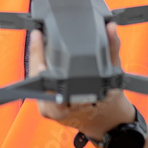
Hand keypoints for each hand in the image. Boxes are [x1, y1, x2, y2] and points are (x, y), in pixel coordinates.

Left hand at [28, 22, 135, 139]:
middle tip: (38, 36)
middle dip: (37, 58)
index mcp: (67, 109)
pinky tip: (40, 50)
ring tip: (38, 39)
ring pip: (35, 81)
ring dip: (36, 60)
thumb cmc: (107, 102)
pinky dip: (39, 66)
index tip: (41, 63)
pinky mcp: (43, 100)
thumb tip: (110, 28)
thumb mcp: (112, 77)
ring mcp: (46, 106)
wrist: (103, 119)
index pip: (49, 92)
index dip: (43, 76)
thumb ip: (111, 51)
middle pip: (37, 82)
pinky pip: (37, 82)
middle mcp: (53, 109)